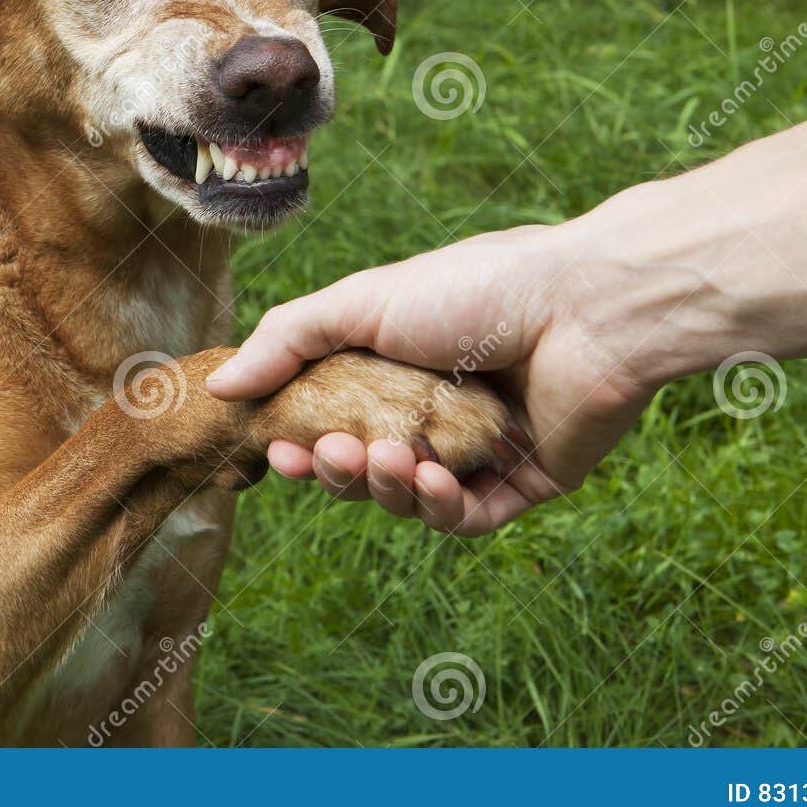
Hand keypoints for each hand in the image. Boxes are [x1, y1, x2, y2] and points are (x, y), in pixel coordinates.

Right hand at [206, 221, 654, 533]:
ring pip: (415, 499)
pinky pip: (469, 518)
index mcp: (403, 364)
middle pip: (369, 467)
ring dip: (387, 489)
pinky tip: (431, 482)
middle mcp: (441, 409)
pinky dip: (441, 510)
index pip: (338, 418)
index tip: (277, 448)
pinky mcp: (527, 481)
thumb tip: (220, 385)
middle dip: (339, 470)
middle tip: (323, 455)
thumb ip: (289, 340)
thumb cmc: (479, 288)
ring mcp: (484, 450)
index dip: (304, 441)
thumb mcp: (366, 300)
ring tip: (388, 462)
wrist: (586, 305)